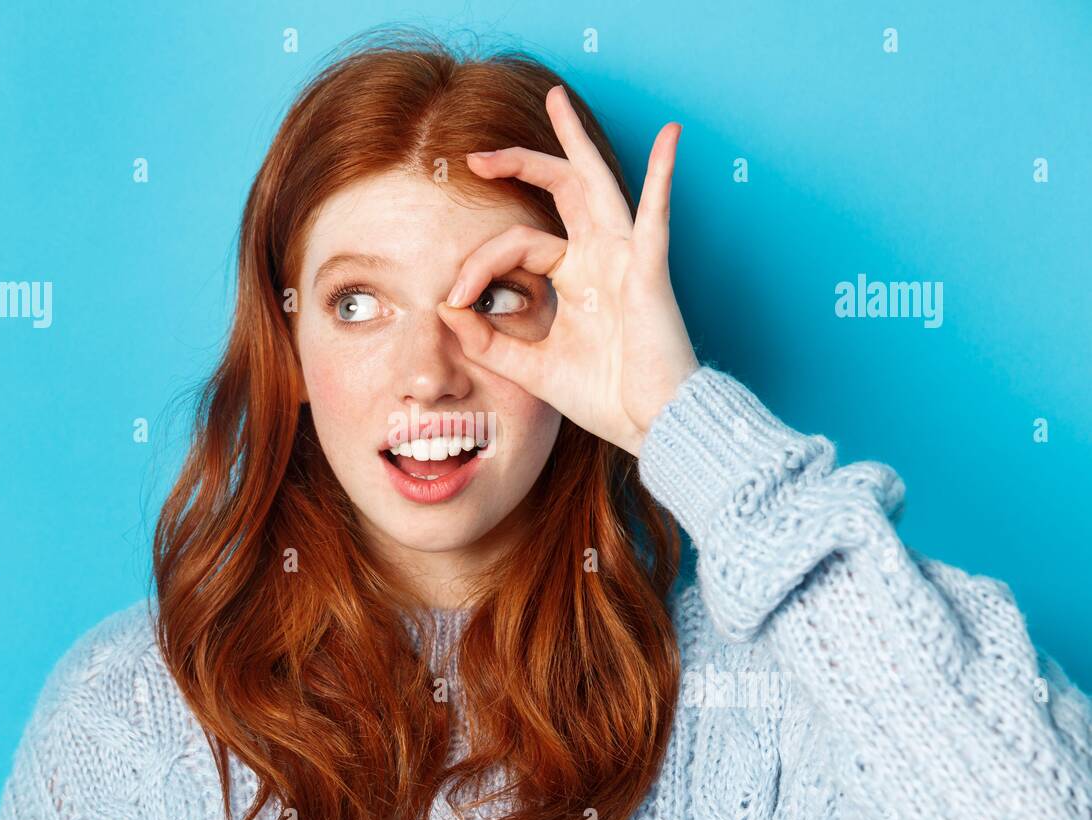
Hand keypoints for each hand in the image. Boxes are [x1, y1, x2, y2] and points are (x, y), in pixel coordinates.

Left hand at [437, 84, 698, 458]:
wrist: (652, 424)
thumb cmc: (604, 397)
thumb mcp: (530, 367)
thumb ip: (487, 341)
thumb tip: (445, 310)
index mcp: (577, 278)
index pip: (519, 245)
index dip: (479, 264)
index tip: (453, 297)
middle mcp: (600, 259)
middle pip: (561, 192)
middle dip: (521, 164)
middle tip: (478, 156)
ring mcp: (626, 259)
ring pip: (596, 186)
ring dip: (575, 142)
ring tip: (557, 100)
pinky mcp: (650, 271)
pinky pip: (655, 216)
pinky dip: (662, 175)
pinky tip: (669, 136)